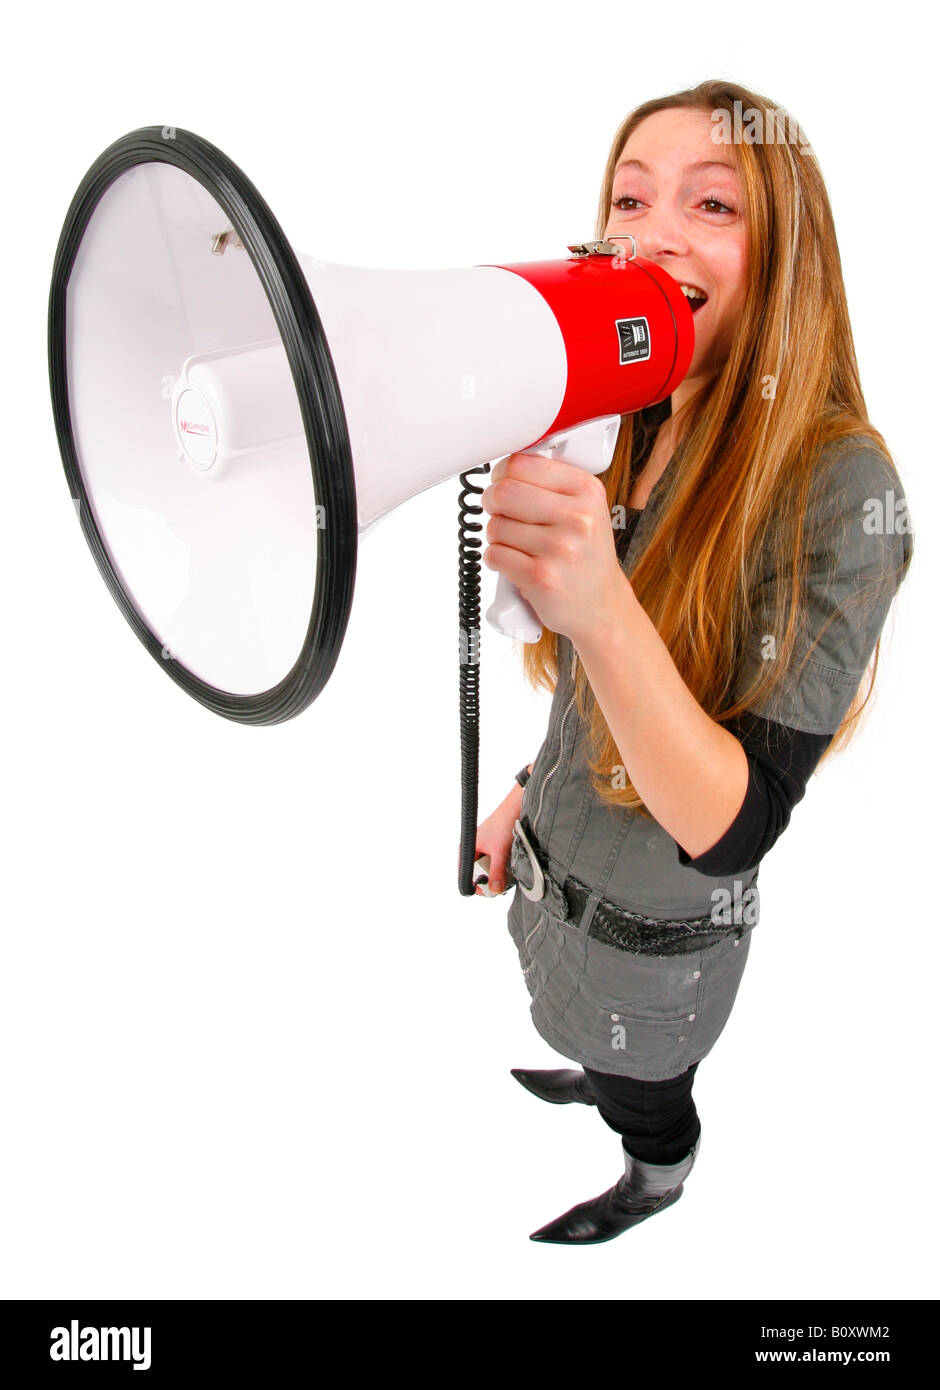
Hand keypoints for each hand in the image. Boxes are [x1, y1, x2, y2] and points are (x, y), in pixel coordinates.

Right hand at [459, 787, 521, 896]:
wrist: (515, 808)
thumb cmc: (502, 824)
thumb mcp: (499, 852)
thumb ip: (496, 872)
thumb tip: (494, 890)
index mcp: (467, 848)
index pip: (465, 874)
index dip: (475, 885)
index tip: (487, 891)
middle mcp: (473, 848)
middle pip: (478, 873)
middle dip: (489, 880)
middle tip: (500, 884)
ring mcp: (484, 847)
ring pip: (487, 868)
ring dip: (497, 873)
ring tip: (506, 874)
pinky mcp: (494, 846)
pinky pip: (495, 861)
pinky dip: (502, 866)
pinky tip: (509, 866)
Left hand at [480, 452, 624, 644]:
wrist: (602, 606)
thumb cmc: (586, 556)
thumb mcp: (585, 509)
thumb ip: (550, 484)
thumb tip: (504, 468)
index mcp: (587, 491)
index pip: (521, 464)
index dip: (502, 474)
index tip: (502, 483)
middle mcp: (578, 518)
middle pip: (504, 492)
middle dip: (492, 502)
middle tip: (500, 512)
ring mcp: (560, 549)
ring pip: (495, 526)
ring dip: (497, 536)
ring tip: (520, 546)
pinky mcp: (541, 578)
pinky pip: (494, 554)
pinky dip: (497, 559)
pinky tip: (517, 564)